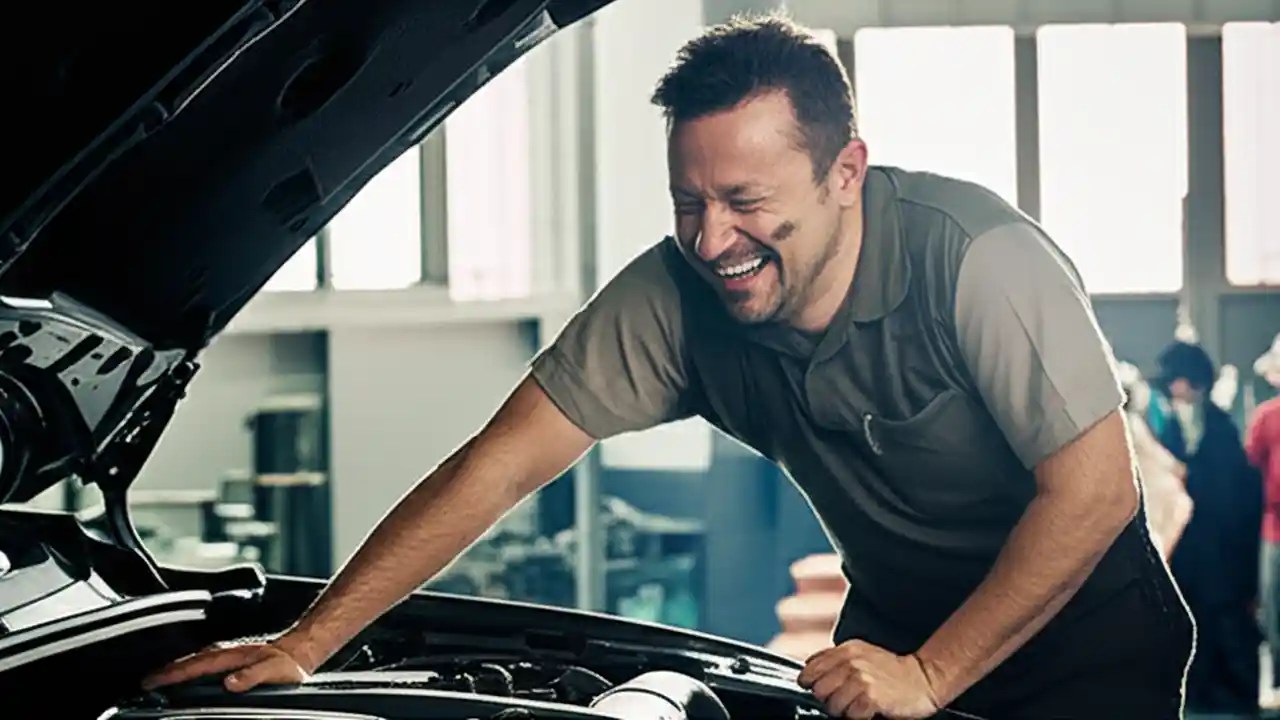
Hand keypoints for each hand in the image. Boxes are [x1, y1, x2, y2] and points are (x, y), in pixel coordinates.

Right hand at [140, 634, 315, 692]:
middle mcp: (225, 655)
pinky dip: (187, 671)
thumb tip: (230, 683)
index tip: (152, 680)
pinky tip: (182, 678)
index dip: (172, 674)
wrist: (298, 655)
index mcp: (232, 657)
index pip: (195, 666)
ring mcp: (226, 658)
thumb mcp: (275, 671)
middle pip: (187, 663)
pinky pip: (201, 666)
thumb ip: (253, 676)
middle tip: (144, 682)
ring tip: (155, 681)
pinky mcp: (228, 663)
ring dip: (174, 671)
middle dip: (165, 672)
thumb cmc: (288, 664)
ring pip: (192, 663)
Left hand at [798, 640, 939, 718]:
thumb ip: (835, 658)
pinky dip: (858, 717)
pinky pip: (851, 716)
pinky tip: (868, 710)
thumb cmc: (892, 670)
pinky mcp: (871, 698)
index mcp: (846, 650)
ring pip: (833, 706)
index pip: (810, 669)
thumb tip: (808, 668)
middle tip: (844, 699)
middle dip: (828, 699)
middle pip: (819, 690)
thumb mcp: (861, 653)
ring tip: (858, 705)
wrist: (923, 678)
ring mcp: (861, 680)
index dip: (809, 683)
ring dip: (844, 711)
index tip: (815, 689)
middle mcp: (851, 663)